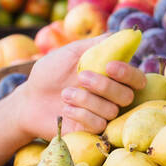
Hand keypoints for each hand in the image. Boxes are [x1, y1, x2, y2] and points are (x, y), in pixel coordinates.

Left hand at [12, 38, 145, 137]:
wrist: (29, 99)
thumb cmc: (50, 73)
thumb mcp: (71, 53)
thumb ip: (96, 44)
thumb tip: (123, 34)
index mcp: (111, 76)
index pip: (136, 78)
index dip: (128, 73)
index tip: (109, 66)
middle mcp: (112, 96)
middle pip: (127, 95)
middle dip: (104, 86)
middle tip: (81, 77)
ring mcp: (102, 115)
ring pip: (111, 111)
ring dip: (86, 100)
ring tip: (65, 94)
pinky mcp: (91, 130)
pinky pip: (98, 125)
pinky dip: (81, 114)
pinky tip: (65, 109)